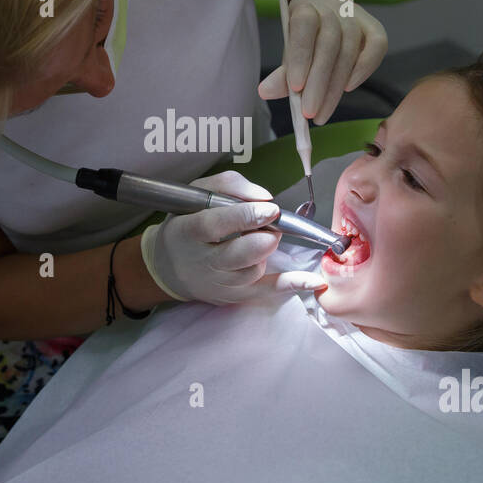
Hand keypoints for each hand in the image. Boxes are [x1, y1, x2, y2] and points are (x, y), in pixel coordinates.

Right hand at [140, 170, 326, 304]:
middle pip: (240, 254)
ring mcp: (220, 283)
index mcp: (189, 231)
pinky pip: (268, 291)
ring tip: (257, 238)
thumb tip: (264, 196)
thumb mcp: (198, 193)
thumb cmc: (187, 223)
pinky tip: (314, 281)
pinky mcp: (235, 296)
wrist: (169, 266)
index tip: (270, 209)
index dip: (245, 217)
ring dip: (264, 251)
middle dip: (263, 237)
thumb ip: (230, 186)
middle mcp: (203, 262)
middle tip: (270, 223)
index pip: (216, 226)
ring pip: (254, 269)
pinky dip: (293, 285)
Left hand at [258, 0, 387, 124]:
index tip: (295, 88)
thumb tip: (265, 92)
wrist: (325, 14)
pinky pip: (377, 46)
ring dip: (336, 86)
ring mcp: (357, 15)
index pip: (304, 26)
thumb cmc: (304, 38)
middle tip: (309, 113)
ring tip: (322, 113)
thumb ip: (282, 73)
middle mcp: (333, 7)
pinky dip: (364, 69)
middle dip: (319, 82)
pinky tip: (348, 89)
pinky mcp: (374, 27)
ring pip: (350, 49)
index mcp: (306, 6)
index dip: (300, 56)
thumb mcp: (290, 52)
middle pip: (329, 43)